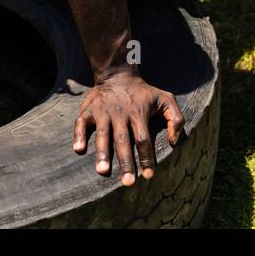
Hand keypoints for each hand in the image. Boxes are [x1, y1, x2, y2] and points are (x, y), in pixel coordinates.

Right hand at [72, 71, 184, 185]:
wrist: (117, 74)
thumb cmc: (143, 93)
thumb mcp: (165, 99)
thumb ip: (176, 118)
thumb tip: (173, 141)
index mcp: (138, 112)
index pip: (143, 138)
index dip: (146, 157)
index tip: (148, 175)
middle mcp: (120, 113)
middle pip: (123, 140)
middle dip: (125, 162)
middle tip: (128, 182)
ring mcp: (102, 111)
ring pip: (102, 134)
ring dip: (102, 153)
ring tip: (103, 171)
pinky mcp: (88, 110)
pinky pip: (80, 124)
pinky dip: (78, 136)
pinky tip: (79, 150)